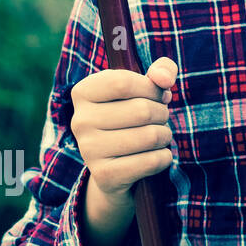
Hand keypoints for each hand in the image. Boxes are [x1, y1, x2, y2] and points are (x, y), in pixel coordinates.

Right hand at [71, 57, 176, 198]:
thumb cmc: (134, 116)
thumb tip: (164, 79)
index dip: (151, 88)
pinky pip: (152, 161)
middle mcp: (80, 121)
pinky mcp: (105, 175)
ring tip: (157, 136)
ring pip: (151, 136)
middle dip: (163, 113)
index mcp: (83, 92)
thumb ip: (162, 70)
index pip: (123, 82)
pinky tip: (155, 156)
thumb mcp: (147, 87)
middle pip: (142, 110)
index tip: (156, 94)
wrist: (116, 167)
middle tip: (159, 119)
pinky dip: (164, 157)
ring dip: (165, 135)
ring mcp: (89, 150)